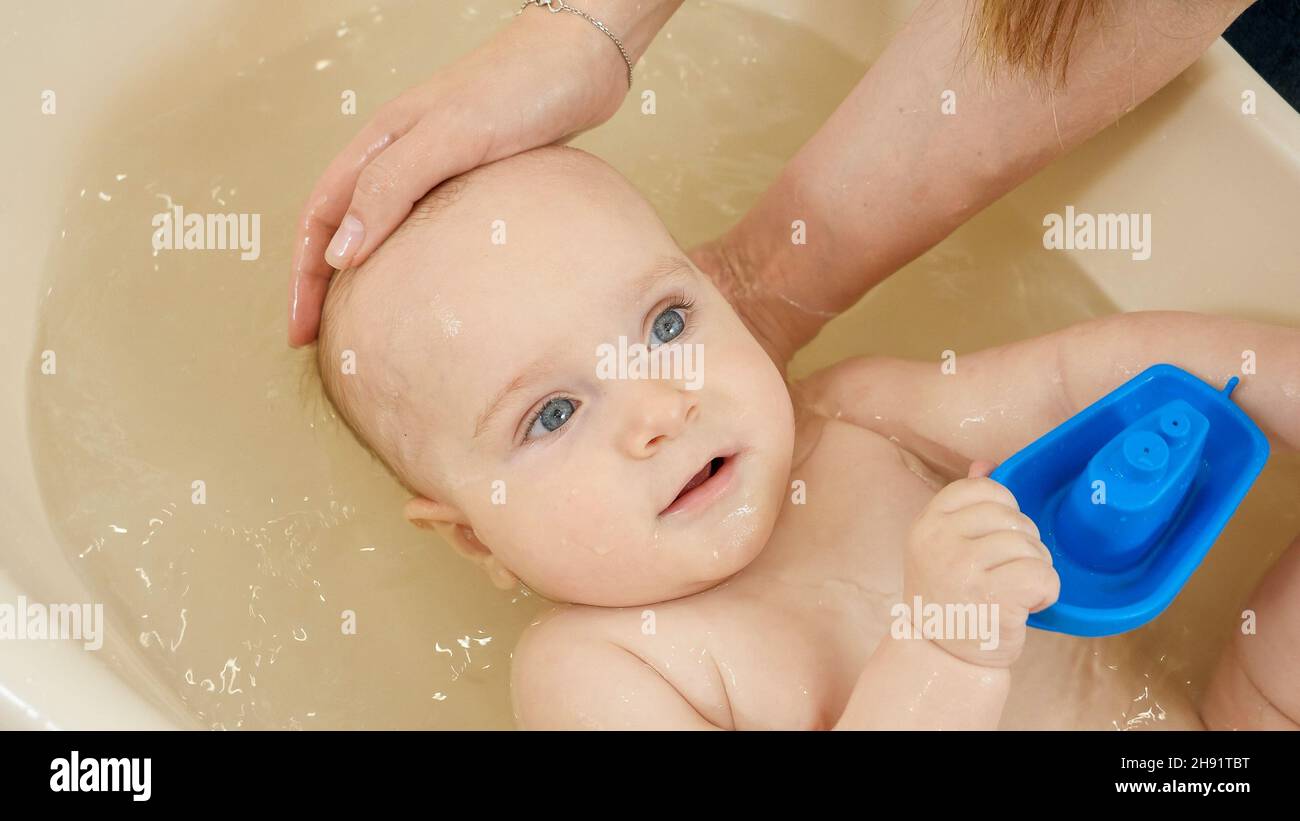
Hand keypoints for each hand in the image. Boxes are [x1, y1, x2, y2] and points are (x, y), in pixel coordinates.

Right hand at [288, 11, 629, 345]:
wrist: (583, 59)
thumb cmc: (519, 86)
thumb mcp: (450, 136)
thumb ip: (393, 187)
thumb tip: (341, 253)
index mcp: (380, 145)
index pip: (320, 219)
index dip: (304, 277)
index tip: (302, 331)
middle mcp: (400, 156)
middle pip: (343, 228)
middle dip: (324, 286)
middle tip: (325, 343)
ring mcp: (438, 168)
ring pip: (385, 230)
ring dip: (367, 276)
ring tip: (370, 327)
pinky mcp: (477, 178)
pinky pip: (430, 230)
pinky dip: (418, 264)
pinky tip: (437, 294)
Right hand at [902, 461, 1058, 667]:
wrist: (941, 656)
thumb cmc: (950, 599)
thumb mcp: (944, 546)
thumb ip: (963, 505)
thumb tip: (985, 464)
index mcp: (928, 523)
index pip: (983, 489)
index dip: (1004, 511)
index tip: (995, 540)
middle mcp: (940, 540)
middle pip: (1013, 518)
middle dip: (1023, 545)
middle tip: (1005, 573)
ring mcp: (963, 568)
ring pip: (1031, 547)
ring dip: (1035, 570)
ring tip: (1014, 591)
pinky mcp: (992, 597)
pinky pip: (1043, 575)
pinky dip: (1046, 592)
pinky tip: (1027, 604)